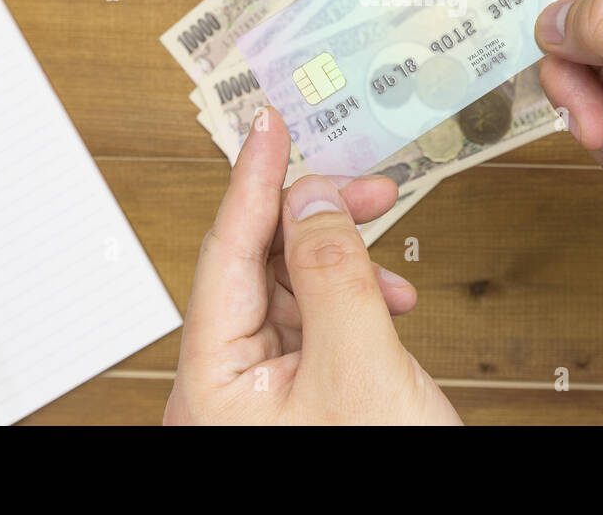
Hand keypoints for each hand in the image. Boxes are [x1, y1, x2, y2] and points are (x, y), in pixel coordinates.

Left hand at [164, 106, 460, 424]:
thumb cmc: (378, 478)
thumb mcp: (360, 366)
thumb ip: (334, 273)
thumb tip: (311, 198)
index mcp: (212, 383)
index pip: (225, 251)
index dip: (252, 179)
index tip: (267, 124)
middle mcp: (225, 385)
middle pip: (259, 266)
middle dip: (317, 222)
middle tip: (365, 186)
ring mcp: (262, 393)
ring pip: (294, 290)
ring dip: (345, 262)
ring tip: (391, 261)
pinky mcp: (300, 395)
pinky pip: (318, 322)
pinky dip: (357, 299)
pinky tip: (391, 300)